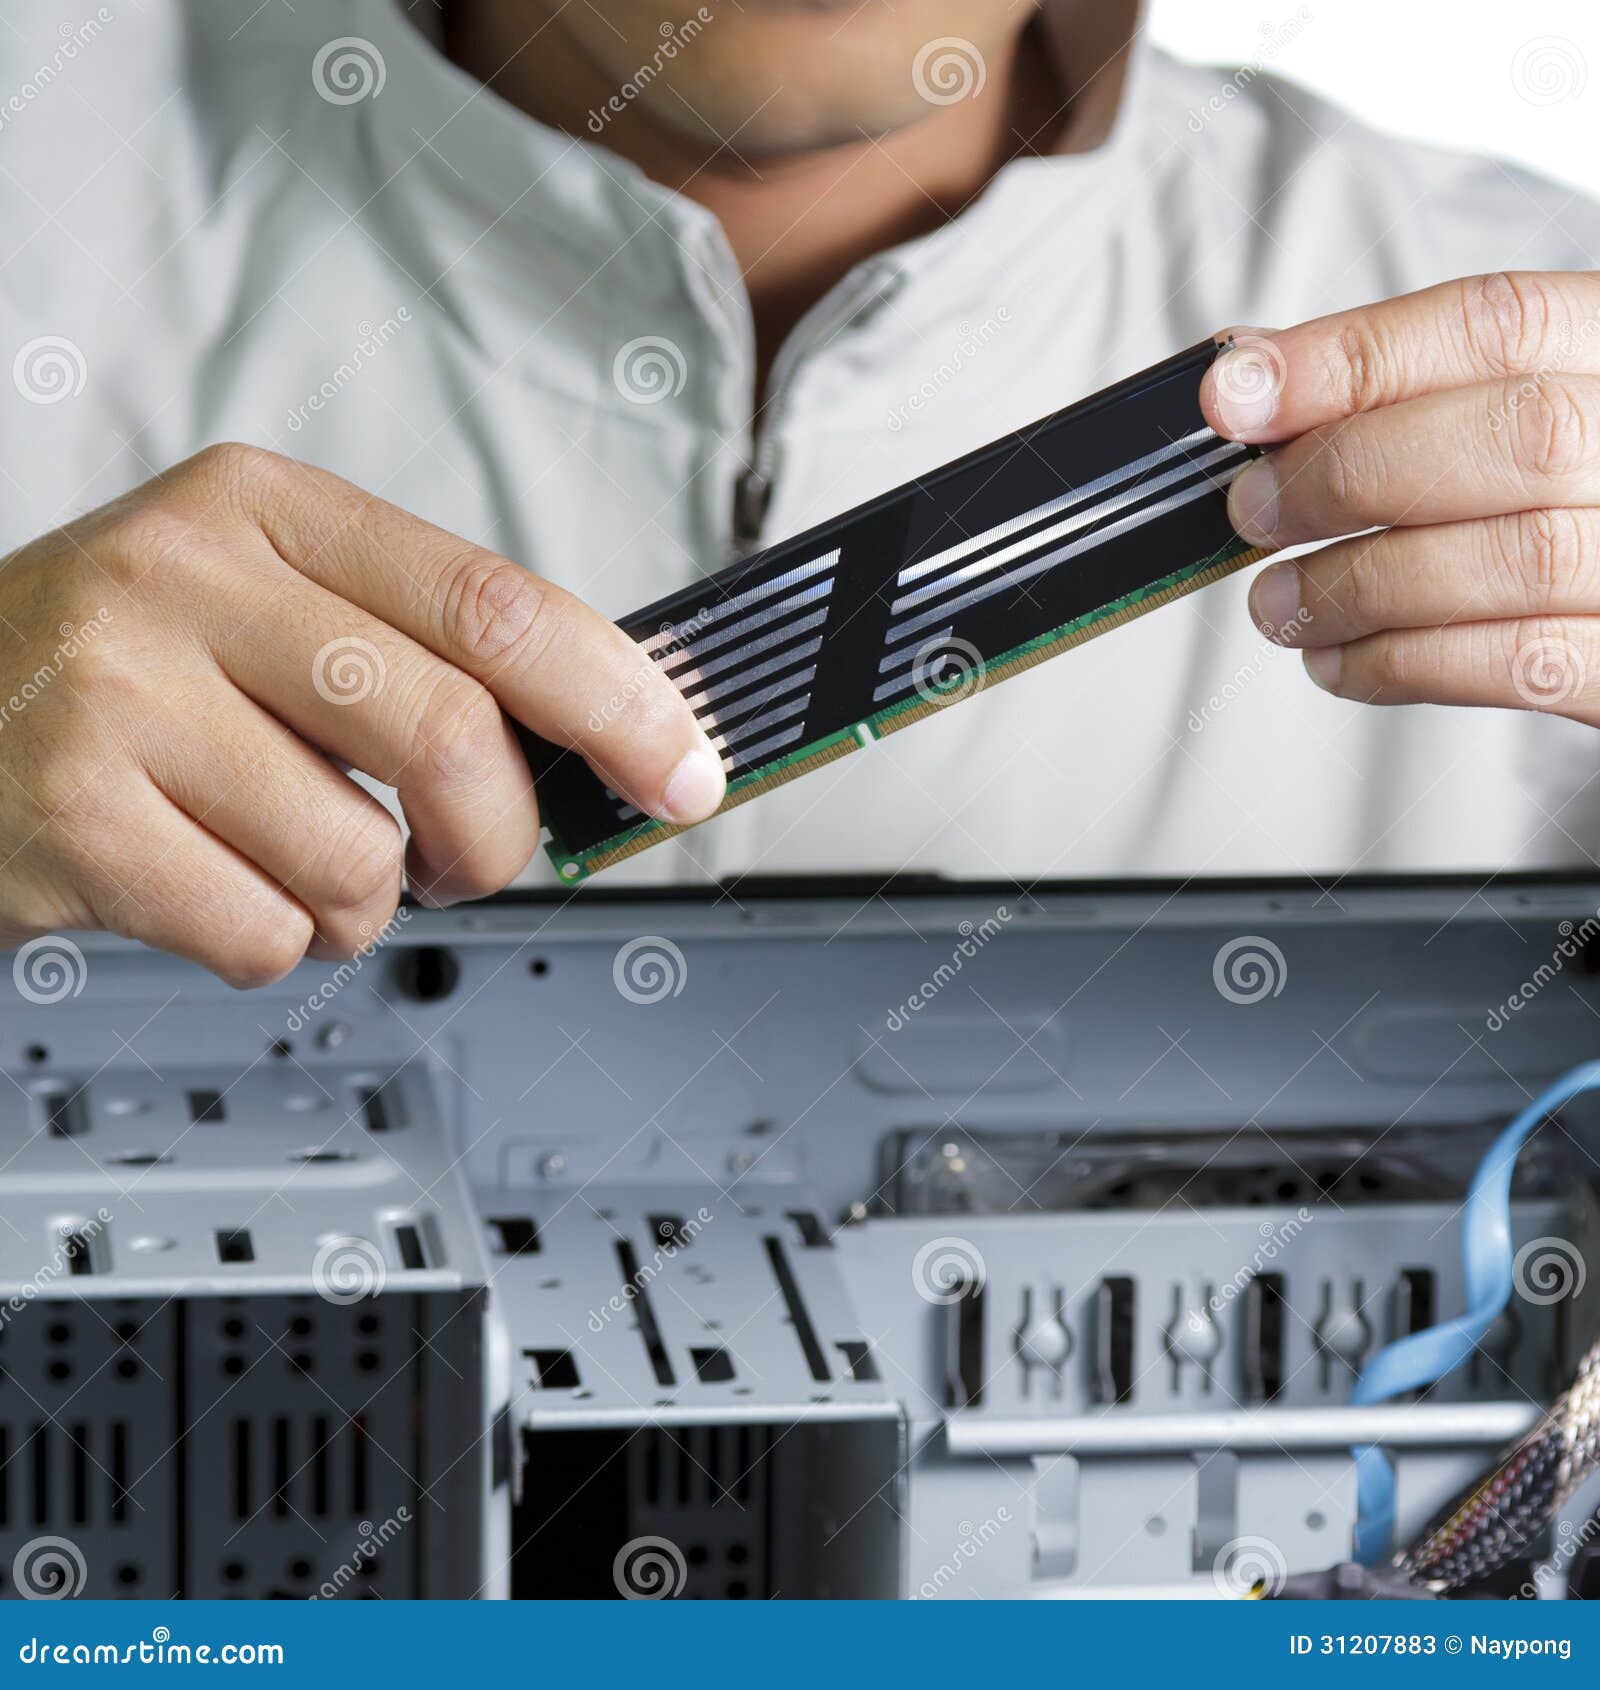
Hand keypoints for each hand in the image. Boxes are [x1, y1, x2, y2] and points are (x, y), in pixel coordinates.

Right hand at [0, 445, 723, 984]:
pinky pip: (268, 935)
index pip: (494, 604)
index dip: (618, 700)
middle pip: (448, 734)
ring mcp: (119, 698)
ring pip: (362, 859)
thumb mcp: (257, 606)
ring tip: (291, 860)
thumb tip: (605, 742)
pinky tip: (210, 888)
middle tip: (473, 861)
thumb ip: (415, 655)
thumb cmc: (118, 673)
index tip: (685, 772)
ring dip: (365, 902)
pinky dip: (274, 944)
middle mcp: (188, 581)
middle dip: (495, 838)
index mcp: (266, 511)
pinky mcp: (74, 821)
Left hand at [1201, 272, 1599, 714]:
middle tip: (1256, 511)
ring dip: (1359, 586)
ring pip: (1513, 561)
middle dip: (1350, 473)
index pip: (1496, 324)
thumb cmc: (1574, 491)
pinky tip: (1341, 660)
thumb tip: (1252, 380)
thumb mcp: (1524, 403)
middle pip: (1514, 436)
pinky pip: (1522, 666)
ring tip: (1280, 603)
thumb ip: (1409, 388)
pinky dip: (1404, 664)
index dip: (1351, 358)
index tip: (1238, 394)